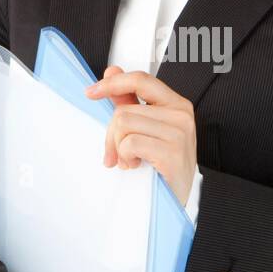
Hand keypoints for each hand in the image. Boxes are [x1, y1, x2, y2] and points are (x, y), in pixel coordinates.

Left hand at [85, 65, 197, 205]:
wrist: (180, 199)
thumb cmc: (165, 165)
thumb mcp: (149, 130)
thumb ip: (130, 101)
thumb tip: (111, 72)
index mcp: (177, 104)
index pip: (140, 80)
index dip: (112, 83)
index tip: (91, 92)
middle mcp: (181, 114)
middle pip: (124, 109)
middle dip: (112, 135)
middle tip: (117, 153)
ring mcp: (179, 132)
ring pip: (124, 125)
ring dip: (119, 148)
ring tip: (131, 160)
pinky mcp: (172, 152)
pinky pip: (130, 143)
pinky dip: (125, 157)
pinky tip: (135, 165)